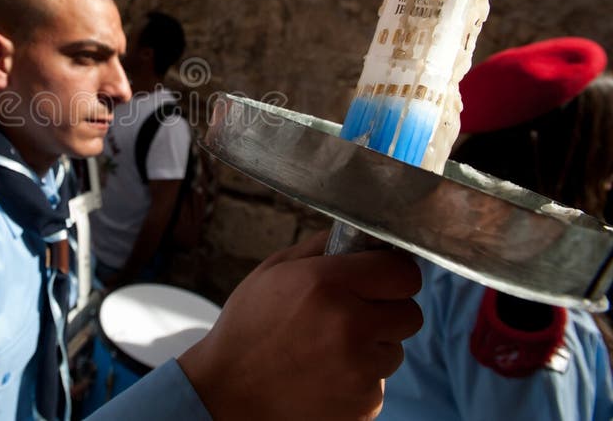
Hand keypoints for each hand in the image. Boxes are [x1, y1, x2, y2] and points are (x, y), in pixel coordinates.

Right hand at [178, 233, 422, 420]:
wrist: (229, 392)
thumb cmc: (248, 327)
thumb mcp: (273, 271)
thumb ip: (320, 248)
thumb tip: (359, 235)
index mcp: (327, 283)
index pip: (403, 272)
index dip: (392, 272)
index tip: (379, 277)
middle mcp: (350, 324)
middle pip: (410, 312)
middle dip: (388, 310)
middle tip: (355, 313)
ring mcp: (360, 369)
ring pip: (396, 348)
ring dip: (374, 345)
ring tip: (330, 347)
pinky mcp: (365, 403)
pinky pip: (380, 381)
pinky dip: (361, 377)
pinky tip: (326, 373)